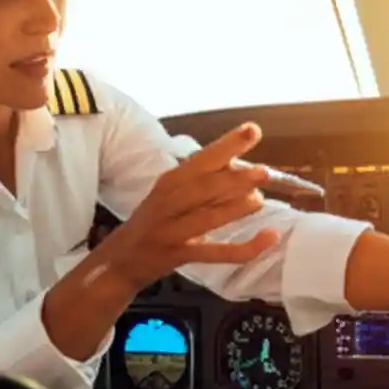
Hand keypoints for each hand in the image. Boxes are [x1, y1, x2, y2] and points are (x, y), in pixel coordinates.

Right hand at [98, 123, 279, 292]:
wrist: (120, 259)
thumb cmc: (153, 221)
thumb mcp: (169, 196)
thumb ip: (201, 184)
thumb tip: (243, 169)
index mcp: (169, 182)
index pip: (201, 160)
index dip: (226, 145)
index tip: (252, 130)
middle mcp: (169, 203)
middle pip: (203, 186)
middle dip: (233, 178)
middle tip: (263, 171)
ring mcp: (172, 230)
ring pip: (206, 218)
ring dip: (234, 209)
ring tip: (260, 199)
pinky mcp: (178, 255)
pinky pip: (214, 253)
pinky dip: (243, 248)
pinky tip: (268, 238)